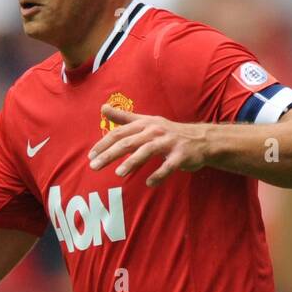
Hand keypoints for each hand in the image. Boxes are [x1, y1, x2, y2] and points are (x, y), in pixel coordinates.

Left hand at [89, 106, 211, 186]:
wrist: (201, 139)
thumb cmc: (168, 133)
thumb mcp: (146, 122)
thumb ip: (124, 118)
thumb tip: (102, 108)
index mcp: (145, 124)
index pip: (119, 133)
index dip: (104, 144)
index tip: (91, 156)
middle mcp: (155, 131)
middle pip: (129, 142)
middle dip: (110, 154)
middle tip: (94, 166)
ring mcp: (169, 143)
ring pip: (148, 151)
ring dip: (133, 161)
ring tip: (119, 173)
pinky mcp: (182, 155)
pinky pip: (169, 166)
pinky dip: (159, 174)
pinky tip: (149, 183)